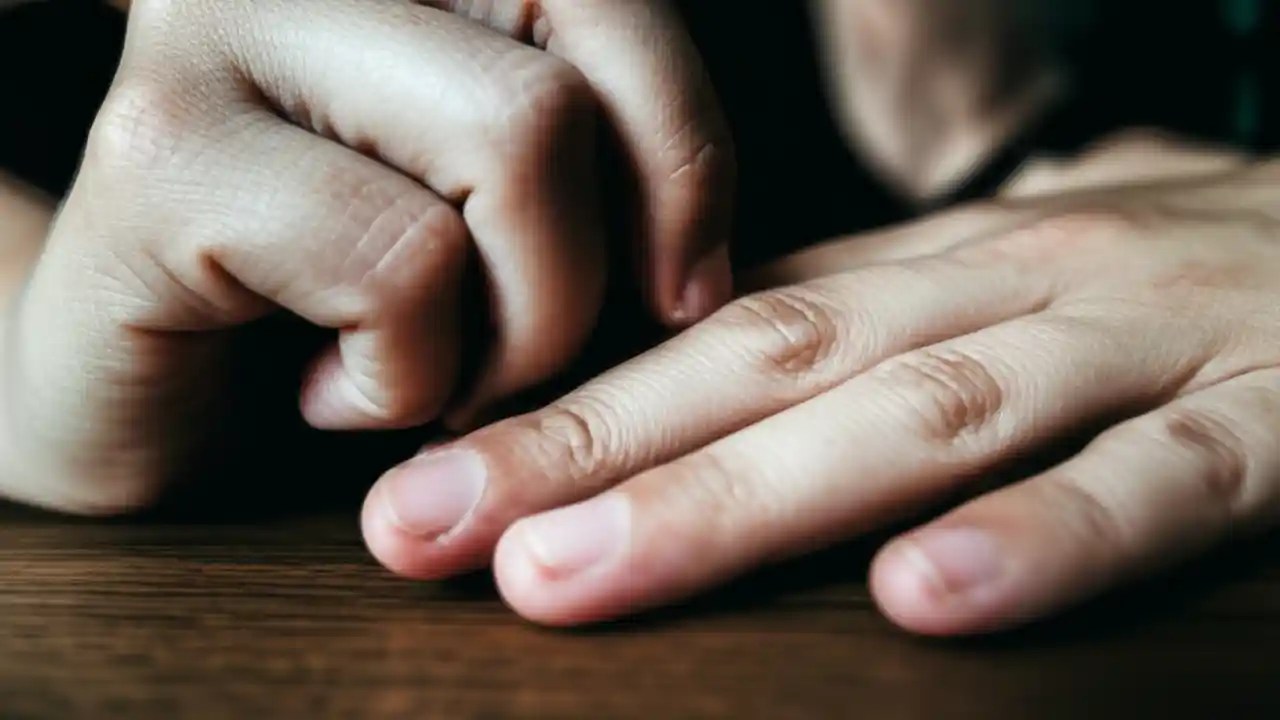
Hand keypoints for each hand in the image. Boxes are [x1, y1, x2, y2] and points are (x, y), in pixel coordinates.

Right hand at [0, 0, 732, 513]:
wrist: (147, 400)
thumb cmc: (344, 313)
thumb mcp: (498, 228)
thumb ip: (595, 180)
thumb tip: (698, 268)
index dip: (681, 155)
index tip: (679, 287)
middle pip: (564, 89)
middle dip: (578, 280)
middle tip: (513, 359)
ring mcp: (217, 31)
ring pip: (510, 147)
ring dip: (504, 337)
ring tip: (423, 377)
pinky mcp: (162, 154)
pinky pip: (397, 266)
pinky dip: (403, 380)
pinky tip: (332, 392)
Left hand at [362, 132, 1279, 633]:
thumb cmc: (1162, 295)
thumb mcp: (992, 301)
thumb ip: (861, 347)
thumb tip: (686, 411)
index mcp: (932, 277)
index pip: (716, 338)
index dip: (560, 413)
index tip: (418, 491)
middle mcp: (1005, 296)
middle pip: (768, 369)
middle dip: (584, 455)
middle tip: (425, 534)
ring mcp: (1136, 352)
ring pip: (920, 417)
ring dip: (739, 497)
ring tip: (581, 574)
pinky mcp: (1279, 425)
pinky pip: (1158, 485)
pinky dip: (1047, 540)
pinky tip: (931, 600)